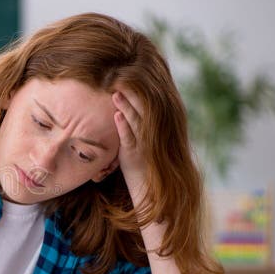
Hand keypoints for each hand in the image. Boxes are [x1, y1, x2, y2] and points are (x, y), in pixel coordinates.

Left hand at [112, 88, 148, 204]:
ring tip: (116, 93)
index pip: (151, 106)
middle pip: (145, 110)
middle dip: (132, 94)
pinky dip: (124, 127)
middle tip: (120, 78)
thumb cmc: (143, 171)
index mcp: (158, 132)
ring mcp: (146, 147)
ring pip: (137, 122)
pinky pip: (130, 140)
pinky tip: (117, 116)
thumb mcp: (140, 147)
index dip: (140, 92)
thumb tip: (123, 113)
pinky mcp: (136, 157)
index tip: (129, 77)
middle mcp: (155, 137)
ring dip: (126, 106)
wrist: (151, 196)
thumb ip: (134, 130)